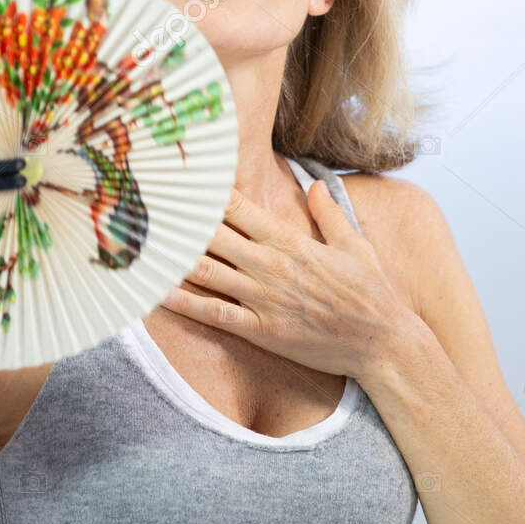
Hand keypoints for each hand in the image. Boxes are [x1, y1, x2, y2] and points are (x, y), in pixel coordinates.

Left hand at [161, 180, 415, 383]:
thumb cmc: (371, 292)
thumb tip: (313, 185)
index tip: (179, 181)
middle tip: (145, 208)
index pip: (238, 209)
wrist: (383, 342)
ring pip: (206, 271)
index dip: (205, 194)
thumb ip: (328, 213)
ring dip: (173, 258)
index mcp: (291, 241)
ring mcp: (264, 298)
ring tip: (141, 244)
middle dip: (179, 222)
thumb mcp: (354, 245)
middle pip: (212, 235)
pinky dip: (183, 303)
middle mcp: (271, 265)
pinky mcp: (262, 330)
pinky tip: (157, 293)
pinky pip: (214, 313)